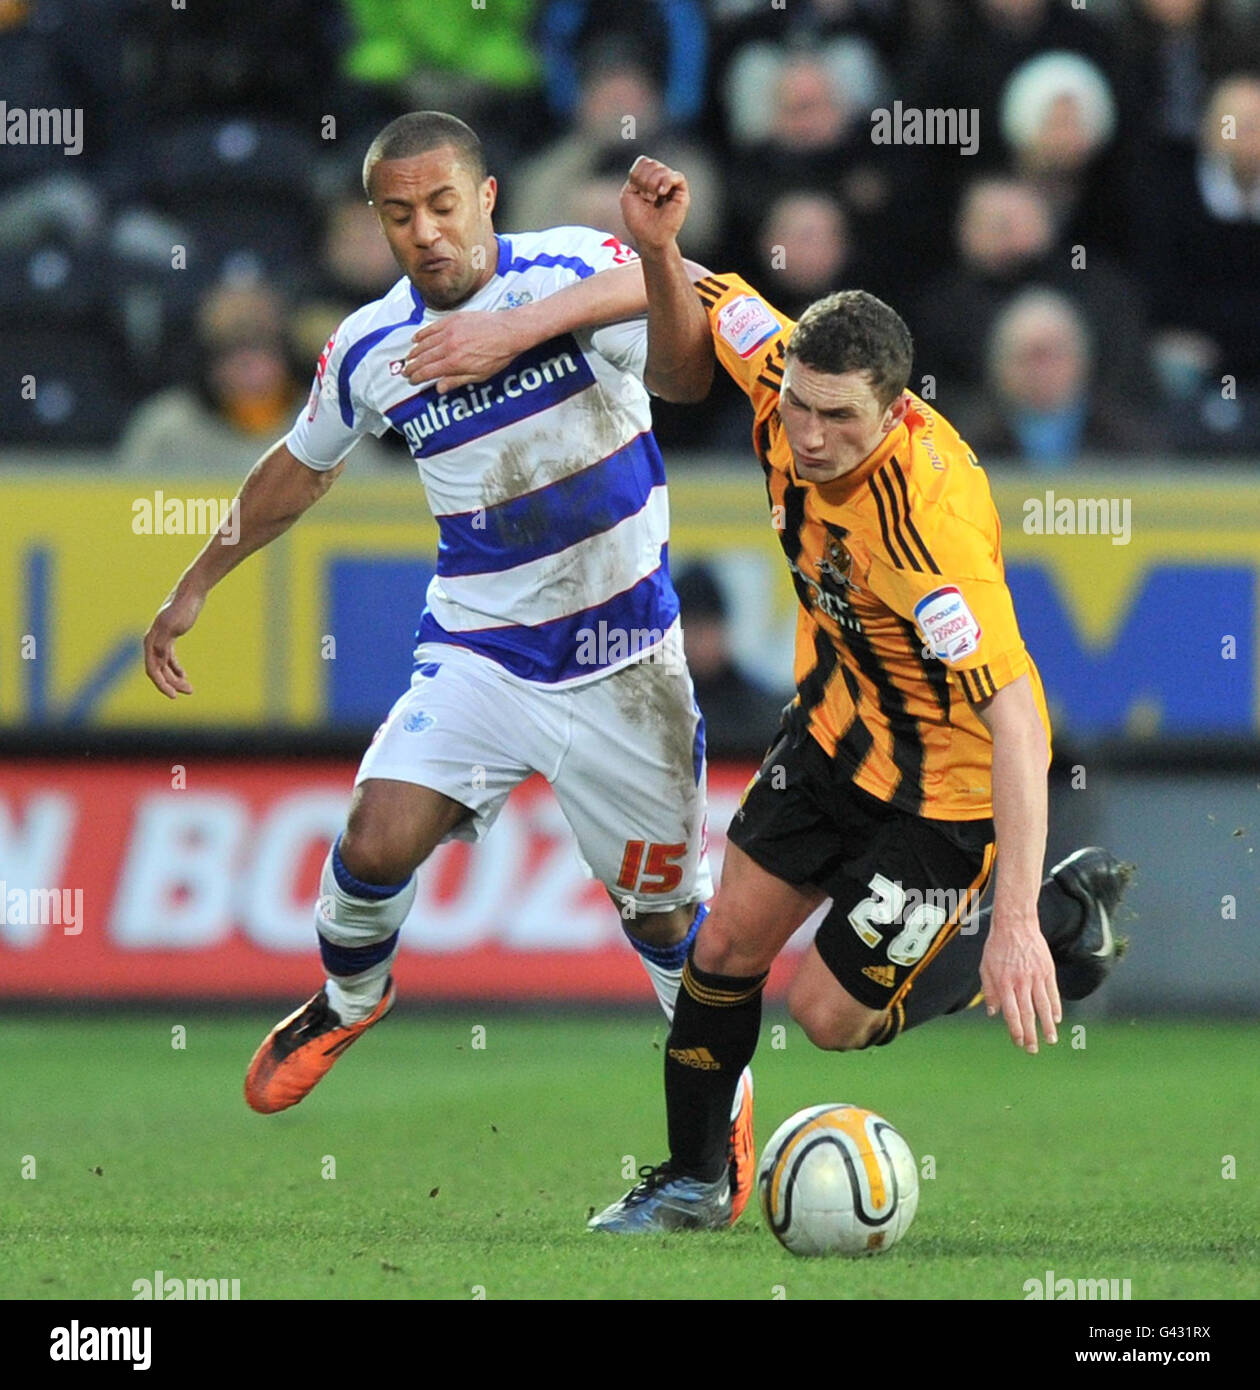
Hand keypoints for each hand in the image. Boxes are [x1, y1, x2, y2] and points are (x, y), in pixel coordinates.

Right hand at [143, 586, 204, 698]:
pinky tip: (183, 675)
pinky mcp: (170, 637)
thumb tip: (158, 657)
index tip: (174, 696)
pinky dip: (175, 668)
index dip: (162, 684)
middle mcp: (153, 642)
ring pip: (165, 665)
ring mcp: (161, 640)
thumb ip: (163, 641)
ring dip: (175, 678)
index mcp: (151, 641)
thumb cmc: (182, 608)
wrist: (190, 593)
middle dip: (172, 683)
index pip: (153, 669)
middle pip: (159, 670)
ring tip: (189, 688)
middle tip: (189, 692)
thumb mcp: (174, 624)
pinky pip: (169, 658)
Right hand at [402, 311, 521, 389]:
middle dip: (412, 366)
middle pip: (423, 358)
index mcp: (454, 363)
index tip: (412, 381)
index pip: (428, 372)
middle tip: (406, 372)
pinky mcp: (453, 319)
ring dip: (414, 352)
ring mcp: (449, 331)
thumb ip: (457, 381)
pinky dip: (422, 334)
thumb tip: (439, 388)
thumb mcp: (480, 375)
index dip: (417, 377)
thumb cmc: (499, 355)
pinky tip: (416, 339)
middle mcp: (448, 346)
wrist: (510, 331)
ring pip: (424, 343)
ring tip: (409, 358)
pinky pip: (431, 327)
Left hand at [620, 156, 689, 253]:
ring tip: (653, 199)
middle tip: (646, 198)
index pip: (643, 162)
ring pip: (661, 169)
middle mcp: (660, 180)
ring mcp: (671, 185)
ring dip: (652, 184)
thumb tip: (655, 167)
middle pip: (651, 163)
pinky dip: (666, 182)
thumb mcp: (628, 194)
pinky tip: (661, 193)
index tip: (637, 192)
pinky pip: (676, 176)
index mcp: (647, 179)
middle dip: (644, 180)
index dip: (637, 174)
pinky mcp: (681, 192)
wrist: (650, 238)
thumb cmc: (638, 220)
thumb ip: (636, 175)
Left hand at [980, 912, 1060, 1053]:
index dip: (1015, 1030)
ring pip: (1043, 1007)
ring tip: (1050, 1040)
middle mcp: (1020, 982)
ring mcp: (1036, 976)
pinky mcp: (1047, 970)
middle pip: (1028, 1014)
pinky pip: (1052, 993)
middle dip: (1031, 1035)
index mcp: (1004, 983)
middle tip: (1033, 1050)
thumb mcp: (985, 967)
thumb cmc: (997, 947)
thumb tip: (994, 1013)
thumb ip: (989, 991)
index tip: (1018, 1042)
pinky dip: (1055, 1007)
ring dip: (1047, 1026)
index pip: (1011, 1013)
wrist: (1015, 924)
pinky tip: (1056, 1019)